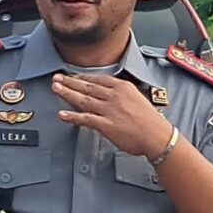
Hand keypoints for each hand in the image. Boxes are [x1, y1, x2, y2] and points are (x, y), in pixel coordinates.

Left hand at [54, 72, 177, 160]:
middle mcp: (114, 96)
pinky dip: (71, 116)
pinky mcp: (105, 124)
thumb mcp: (138, 98)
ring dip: (67, 93)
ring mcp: (109, 110)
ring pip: (83, 99)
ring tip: (55, 89)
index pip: (98, 79)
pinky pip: (84, 119)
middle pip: (87, 87)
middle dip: (70, 82)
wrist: (157, 136)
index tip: (73, 76)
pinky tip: (61, 114)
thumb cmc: (151, 120)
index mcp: (123, 87)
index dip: (82, 77)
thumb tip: (109, 95)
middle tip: (57, 78)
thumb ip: (122, 95)